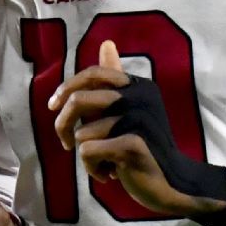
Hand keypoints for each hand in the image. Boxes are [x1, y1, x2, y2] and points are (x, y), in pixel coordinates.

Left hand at [47, 41, 225, 217]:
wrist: (172, 183)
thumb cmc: (141, 146)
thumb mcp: (126, 110)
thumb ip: (113, 80)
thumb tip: (106, 42)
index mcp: (137, 85)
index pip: (92, 73)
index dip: (66, 88)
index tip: (52, 107)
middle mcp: (140, 97)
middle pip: (78, 100)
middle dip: (63, 124)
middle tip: (67, 143)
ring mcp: (139, 119)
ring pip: (82, 133)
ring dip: (86, 156)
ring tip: (106, 163)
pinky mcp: (134, 144)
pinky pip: (88, 152)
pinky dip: (93, 168)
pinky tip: (112, 174)